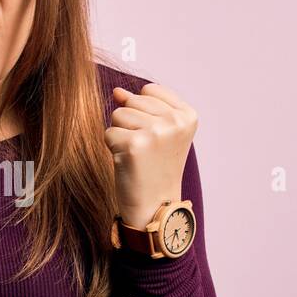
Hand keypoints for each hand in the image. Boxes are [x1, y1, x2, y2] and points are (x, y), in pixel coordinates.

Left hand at [106, 82, 198, 226]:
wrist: (157, 207)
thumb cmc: (156, 168)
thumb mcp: (158, 131)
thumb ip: (141, 106)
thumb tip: (117, 91)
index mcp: (188, 115)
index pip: (149, 90)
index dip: (143, 112)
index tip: (155, 137)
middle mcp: (175, 121)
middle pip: (132, 101)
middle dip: (131, 124)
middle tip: (146, 150)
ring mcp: (156, 132)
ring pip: (118, 114)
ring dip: (121, 135)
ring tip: (137, 156)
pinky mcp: (134, 144)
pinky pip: (109, 133)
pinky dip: (113, 148)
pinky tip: (128, 163)